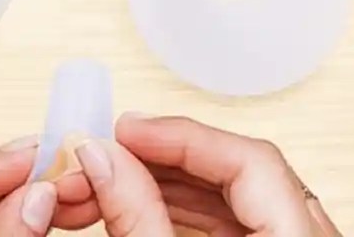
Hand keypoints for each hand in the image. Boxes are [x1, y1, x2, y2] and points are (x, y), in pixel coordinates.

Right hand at [71, 114, 341, 235]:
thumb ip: (138, 218)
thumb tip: (102, 159)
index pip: (251, 160)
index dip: (182, 135)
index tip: (126, 129)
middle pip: (241, 173)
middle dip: (164, 158)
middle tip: (105, 150)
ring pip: (234, 199)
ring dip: (167, 185)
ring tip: (107, 181)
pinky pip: (234, 224)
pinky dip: (183, 213)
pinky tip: (137, 206)